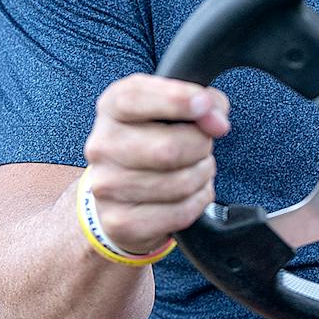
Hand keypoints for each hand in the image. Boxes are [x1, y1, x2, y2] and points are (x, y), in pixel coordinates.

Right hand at [81, 75, 230, 255]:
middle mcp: (102, 145)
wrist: (121, 193)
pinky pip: (180, 212)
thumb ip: (203, 102)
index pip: (135, 97)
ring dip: (202, 175)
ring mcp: (107, 186)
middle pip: (168, 148)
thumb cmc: (153, 141)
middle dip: (200, 147)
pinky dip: (197, 202)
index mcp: (112, 108)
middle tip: (202, 146)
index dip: (176, 99)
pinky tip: (189, 194)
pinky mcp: (121, 221)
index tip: (204, 105)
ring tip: (195, 169)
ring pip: (180, 183)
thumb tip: (216, 122)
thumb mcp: (174, 109)